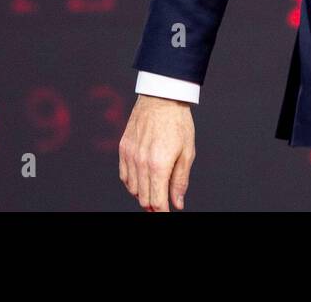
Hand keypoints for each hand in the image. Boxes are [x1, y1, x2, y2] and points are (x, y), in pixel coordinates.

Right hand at [119, 94, 195, 210]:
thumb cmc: (178, 122)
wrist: (162, 97)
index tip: (168, 212)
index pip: (157, 201)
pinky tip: (142, 179)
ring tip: (155, 189)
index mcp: (159, 165)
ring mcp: (130, 156)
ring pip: (132, 189)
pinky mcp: (123, 148)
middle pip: (143, 197)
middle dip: (154, 204)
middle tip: (163, 203)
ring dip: (143, 193)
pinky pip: (124, 175)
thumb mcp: (187, 152)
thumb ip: (180, 180)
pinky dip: (132, 182)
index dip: (162, 211)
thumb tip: (178, 203)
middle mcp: (141, 163)